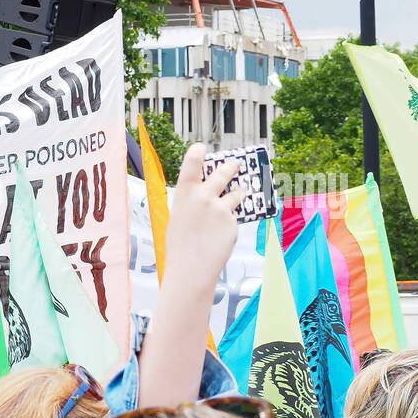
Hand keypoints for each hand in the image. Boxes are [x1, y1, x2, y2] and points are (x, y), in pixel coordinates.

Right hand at [164, 143, 240, 289]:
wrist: (191, 269)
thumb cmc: (180, 246)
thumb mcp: (179, 218)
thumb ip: (192, 202)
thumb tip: (209, 191)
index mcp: (184, 195)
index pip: (191, 164)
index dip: (197, 152)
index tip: (201, 148)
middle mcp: (203, 197)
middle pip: (223, 172)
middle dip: (231, 166)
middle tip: (236, 164)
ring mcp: (220, 208)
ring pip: (236, 194)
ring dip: (238, 194)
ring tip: (237, 197)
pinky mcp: (233, 221)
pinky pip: (235, 216)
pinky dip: (231, 221)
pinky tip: (221, 234)